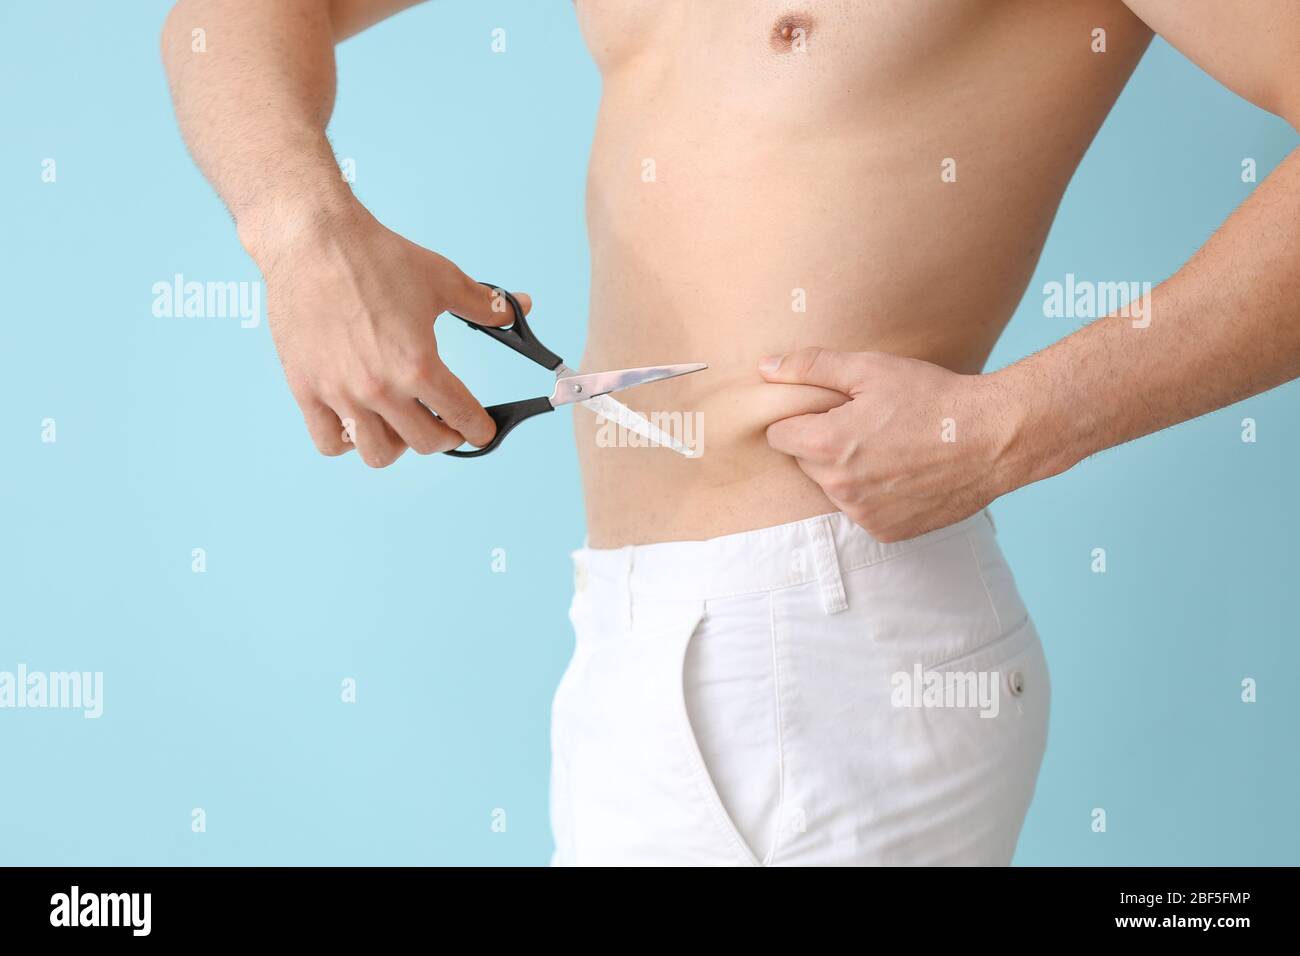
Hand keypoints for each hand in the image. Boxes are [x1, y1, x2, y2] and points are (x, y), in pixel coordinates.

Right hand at [254, 205, 530, 466]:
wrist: (313, 240)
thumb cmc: (377, 257)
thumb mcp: (443, 279)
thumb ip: (485, 305)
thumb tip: (522, 307)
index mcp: (418, 366)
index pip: (462, 418)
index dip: (480, 429)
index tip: (482, 430)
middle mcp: (380, 388)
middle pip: (424, 443)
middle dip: (444, 437)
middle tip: (446, 424)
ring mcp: (340, 393)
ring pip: (377, 453)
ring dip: (397, 445)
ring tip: (401, 423)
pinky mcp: (306, 389)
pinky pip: (330, 443)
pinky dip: (348, 441)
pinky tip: (359, 421)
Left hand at [759, 347, 1018, 541]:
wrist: (993, 439)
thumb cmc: (932, 397)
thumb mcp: (870, 369)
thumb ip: (811, 366)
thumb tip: (765, 366)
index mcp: (827, 445)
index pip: (779, 436)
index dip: (802, 419)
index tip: (833, 411)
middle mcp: (839, 487)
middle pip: (805, 463)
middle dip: (825, 444)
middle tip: (869, 426)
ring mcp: (863, 514)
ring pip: (833, 488)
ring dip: (849, 471)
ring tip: (891, 449)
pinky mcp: (886, 532)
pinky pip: (861, 511)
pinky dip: (874, 495)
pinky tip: (903, 473)